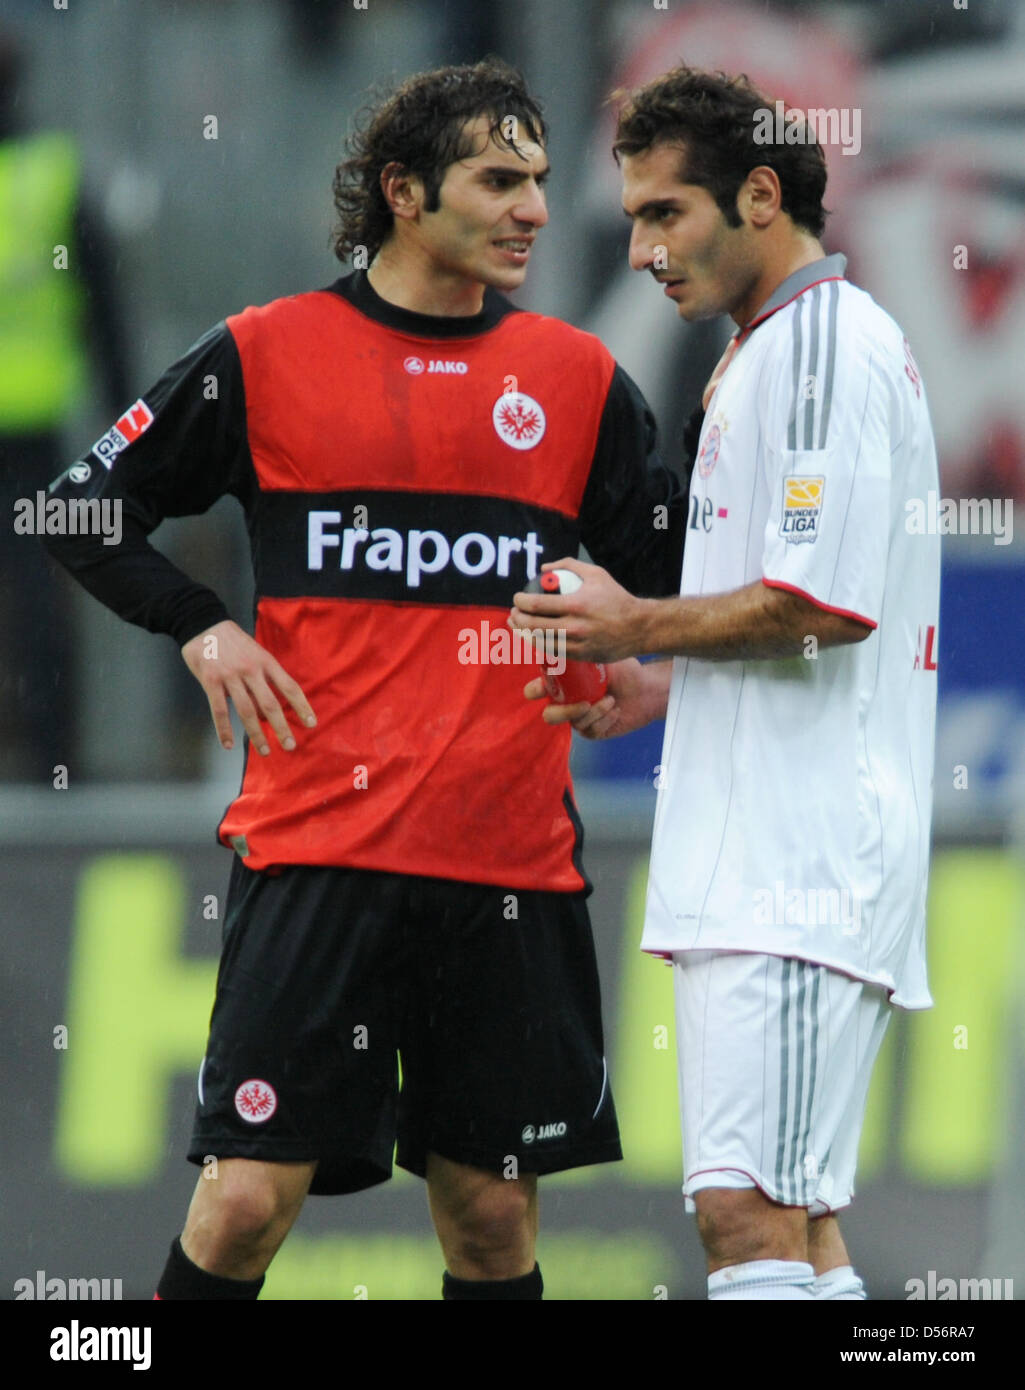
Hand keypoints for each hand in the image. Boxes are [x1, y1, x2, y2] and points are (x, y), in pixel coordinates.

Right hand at [181, 620, 315, 755]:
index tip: (311, 723)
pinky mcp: (210, 681)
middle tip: (290, 745)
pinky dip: (224, 730)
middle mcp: (251, 669)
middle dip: (281, 727)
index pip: (289, 686)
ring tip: (264, 751)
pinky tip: (229, 744)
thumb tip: (268, 712)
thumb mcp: (255, 652)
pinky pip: (219, 710)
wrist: (202, 623)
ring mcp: (230, 676)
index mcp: (266, 661)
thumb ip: (263, 679)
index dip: (301, 706)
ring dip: (256, 734)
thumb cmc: (232, 641)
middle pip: (270, 704)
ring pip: (246, 711)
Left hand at [510, 557, 648, 663]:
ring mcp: (576, 644)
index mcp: (576, 604)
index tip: (517, 598)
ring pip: (539, 642)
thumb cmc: (616, 598)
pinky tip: (533, 637)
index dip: (520, 602)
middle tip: (514, 612)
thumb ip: (569, 565)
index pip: (536, 605)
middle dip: (517, 618)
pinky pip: (552, 652)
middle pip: (533, 625)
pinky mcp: (580, 656)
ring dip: (523, 633)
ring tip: (518, 625)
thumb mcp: (596, 574)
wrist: (638, 627)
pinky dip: (539, 644)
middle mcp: (574, 626)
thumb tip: (544, 568)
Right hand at [524, 657, 671, 738]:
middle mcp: (566, 704)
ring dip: (594, 711)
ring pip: (574, 723)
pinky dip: (605, 718)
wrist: (645, 688)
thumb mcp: (600, 656)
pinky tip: (615, 708)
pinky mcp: (593, 731)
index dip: (535, 690)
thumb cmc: (622, 669)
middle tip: (584, 703)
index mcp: (561, 685)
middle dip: (564, 712)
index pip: (535, 691)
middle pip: (549, 715)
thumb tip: (563, 634)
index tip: (546, 684)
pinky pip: (591, 729)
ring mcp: (578, 719)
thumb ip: (580, 649)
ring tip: (610, 699)